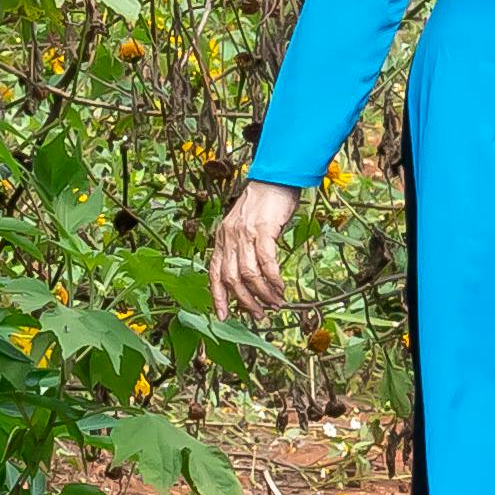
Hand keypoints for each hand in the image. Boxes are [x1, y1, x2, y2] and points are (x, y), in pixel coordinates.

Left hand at [208, 179, 295, 324]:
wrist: (274, 178)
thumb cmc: (262, 204)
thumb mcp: (243, 227)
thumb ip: (241, 248)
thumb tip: (248, 277)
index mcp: (221, 238)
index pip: (214, 273)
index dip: (217, 297)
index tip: (223, 316)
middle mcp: (229, 237)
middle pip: (231, 278)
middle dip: (245, 301)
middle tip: (259, 314)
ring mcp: (245, 233)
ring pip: (248, 273)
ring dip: (262, 293)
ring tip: (275, 303)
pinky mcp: (263, 229)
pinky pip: (266, 261)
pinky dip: (273, 278)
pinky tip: (280, 286)